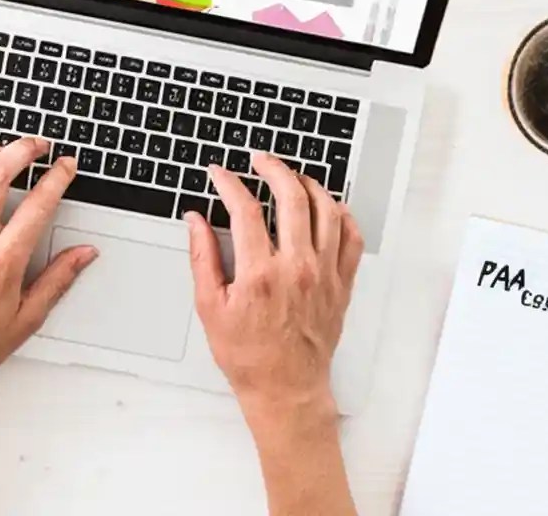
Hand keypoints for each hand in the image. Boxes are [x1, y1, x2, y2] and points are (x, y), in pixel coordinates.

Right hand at [185, 153, 363, 422]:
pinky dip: (342, 214)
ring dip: (309, 184)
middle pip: (292, 197)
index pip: (245, 209)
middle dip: (274, 168)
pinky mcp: (341, 283)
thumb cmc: (248, 355)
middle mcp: (297, 268)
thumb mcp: (209, 308)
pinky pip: (351, 237)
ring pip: (327, 210)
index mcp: (260, 273)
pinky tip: (328, 207)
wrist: (285, 387)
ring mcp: (324, 274)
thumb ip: (203, 258)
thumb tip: (195, 221)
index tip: (221, 174)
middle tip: (260, 160)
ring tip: (293, 177)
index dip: (229, 183)